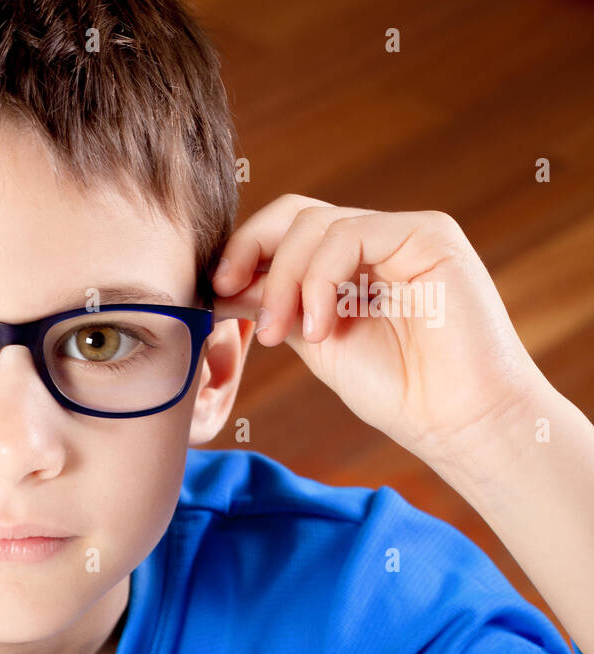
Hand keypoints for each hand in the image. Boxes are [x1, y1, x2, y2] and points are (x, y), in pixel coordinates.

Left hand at [211, 194, 548, 470]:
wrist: (457, 421)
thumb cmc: (395, 391)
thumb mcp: (313, 341)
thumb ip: (275, 305)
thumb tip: (221, 283)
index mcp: (347, 262)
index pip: (283, 231)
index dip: (243, 252)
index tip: (217, 290)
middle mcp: (375, 240)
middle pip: (293, 213)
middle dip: (250, 251)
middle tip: (231, 294)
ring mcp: (403, 233)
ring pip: (315, 223)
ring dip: (285, 279)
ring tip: (284, 334)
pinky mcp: (430, 235)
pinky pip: (352, 233)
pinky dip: (320, 279)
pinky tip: (319, 329)